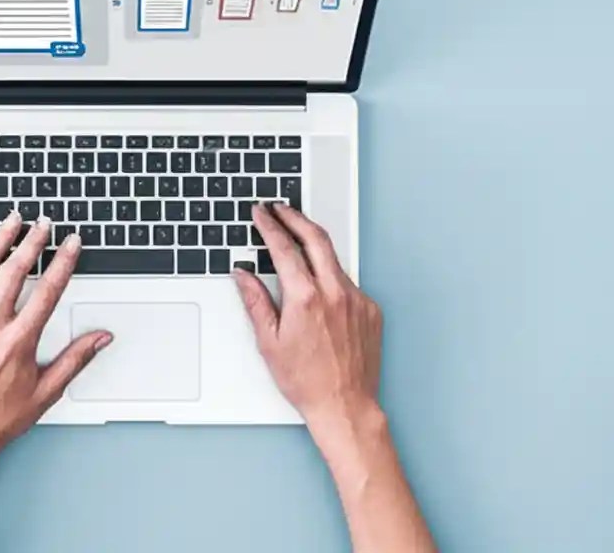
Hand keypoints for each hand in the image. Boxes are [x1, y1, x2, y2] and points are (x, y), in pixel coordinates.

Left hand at [0, 212, 110, 527]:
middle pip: (13, 274)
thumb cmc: (1, 418)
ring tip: (11, 223)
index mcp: (18, 343)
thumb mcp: (47, 391)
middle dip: (31, 243)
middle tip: (43, 224)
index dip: (63, 262)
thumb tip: (101, 338)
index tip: (71, 243)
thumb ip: (76, 359)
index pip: (47, 292)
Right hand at [233, 203, 381, 428]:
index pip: (284, 248)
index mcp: (306, 298)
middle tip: (281, 208)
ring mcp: (357, 299)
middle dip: (295, 217)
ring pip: (333, 260)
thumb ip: (255, 301)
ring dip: (314, 248)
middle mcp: (335, 293)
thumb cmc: (306, 381)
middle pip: (315, 238)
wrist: (345, 405)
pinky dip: (331, 278)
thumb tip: (243, 275)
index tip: (261, 214)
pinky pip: (347, 283)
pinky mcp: (371, 310)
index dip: (269, 226)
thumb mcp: (269, 342)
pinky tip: (319, 290)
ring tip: (297, 244)